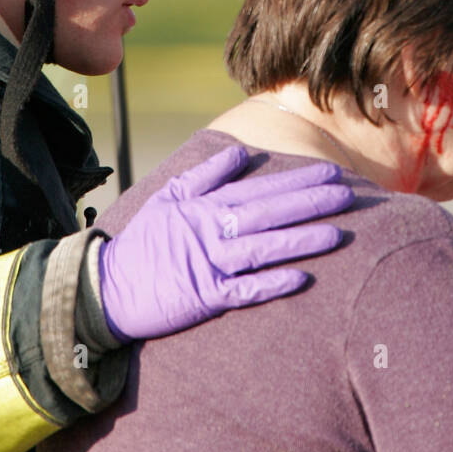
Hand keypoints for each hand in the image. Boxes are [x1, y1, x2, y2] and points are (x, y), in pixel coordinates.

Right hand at [98, 144, 353, 340]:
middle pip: (268, 213)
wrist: (105, 288)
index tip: (331, 171)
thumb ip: (207, 175)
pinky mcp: (204, 297)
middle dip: (310, 203)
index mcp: (205, 206)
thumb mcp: (168, 197)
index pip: (259, 189)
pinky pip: (244, 290)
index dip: (297, 180)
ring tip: (337, 233)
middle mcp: (210, 231)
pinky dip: (271, 284)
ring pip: (263, 248)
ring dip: (301, 240)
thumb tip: (244, 155)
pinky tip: (301, 278)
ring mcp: (209, 264)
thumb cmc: (143, 242)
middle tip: (347, 193)